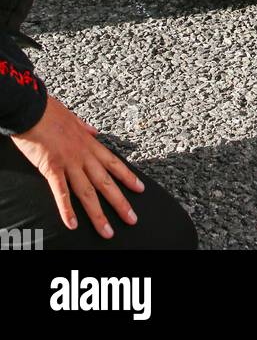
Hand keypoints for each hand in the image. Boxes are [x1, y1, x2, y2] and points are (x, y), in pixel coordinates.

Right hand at [11, 96, 144, 237]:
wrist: (32, 107)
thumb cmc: (50, 111)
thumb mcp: (73, 117)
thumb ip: (84, 127)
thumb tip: (94, 131)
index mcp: (89, 143)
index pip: (114, 164)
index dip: (128, 177)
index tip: (140, 189)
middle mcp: (83, 155)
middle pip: (105, 183)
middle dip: (120, 202)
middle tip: (132, 218)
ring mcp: (69, 162)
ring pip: (87, 192)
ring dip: (98, 213)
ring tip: (107, 231)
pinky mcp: (52, 168)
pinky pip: (62, 192)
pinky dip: (67, 209)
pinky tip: (73, 224)